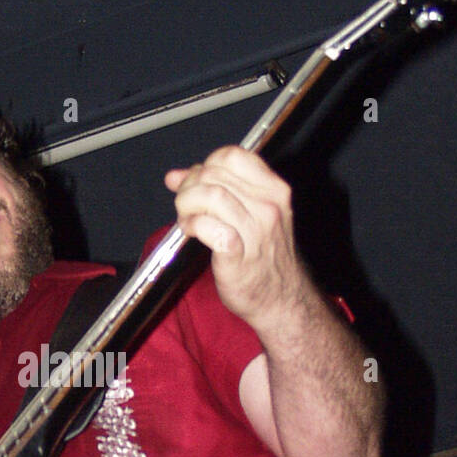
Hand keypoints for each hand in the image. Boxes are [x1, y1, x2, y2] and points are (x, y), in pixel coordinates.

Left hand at [165, 146, 307, 331]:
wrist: (281, 300)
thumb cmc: (263, 258)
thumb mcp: (248, 215)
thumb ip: (215, 190)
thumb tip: (175, 176)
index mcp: (274, 189)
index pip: (232, 156)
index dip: (206, 165)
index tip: (198, 183)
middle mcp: (268, 206)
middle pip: (214, 174)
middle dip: (190, 186)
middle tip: (185, 204)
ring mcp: (255, 230)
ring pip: (210, 195)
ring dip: (187, 204)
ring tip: (186, 218)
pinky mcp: (238, 254)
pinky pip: (207, 226)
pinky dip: (192, 225)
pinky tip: (190, 232)